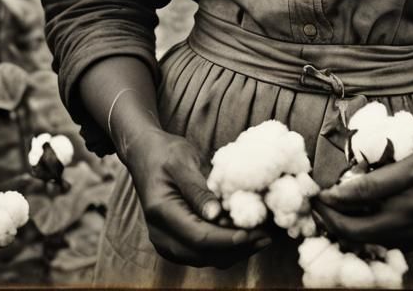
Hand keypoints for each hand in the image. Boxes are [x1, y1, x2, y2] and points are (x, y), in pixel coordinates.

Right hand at [122, 127, 271, 268]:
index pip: (199, 237)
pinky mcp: (175, 242)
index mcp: (161, 213)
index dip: (228, 239)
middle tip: (266, 236)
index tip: (254, 233)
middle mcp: (161, 235)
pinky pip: (202, 253)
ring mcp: (167, 242)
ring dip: (234, 252)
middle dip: (237, 249)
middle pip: (204, 254)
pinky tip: (244, 235)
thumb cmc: (165, 154)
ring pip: (205, 258)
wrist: (145, 155)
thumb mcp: (182, 162)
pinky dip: (224, 248)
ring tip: (261, 237)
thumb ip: (197, 189)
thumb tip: (216, 215)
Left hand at [310, 131, 412, 251]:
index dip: (337, 196)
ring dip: (346, 229)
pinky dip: (365, 233)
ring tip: (331, 214)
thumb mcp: (402, 142)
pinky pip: (385, 241)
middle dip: (333, 220)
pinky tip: (354, 220)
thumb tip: (340, 177)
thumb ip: (374, 157)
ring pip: (371, 239)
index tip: (320, 194)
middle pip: (364, 227)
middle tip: (318, 209)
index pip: (366, 191)